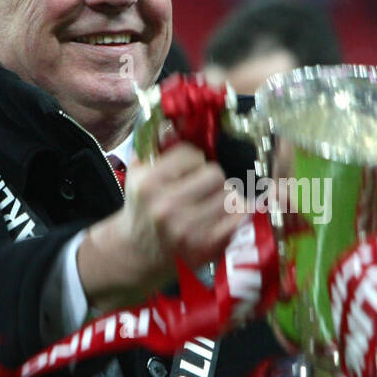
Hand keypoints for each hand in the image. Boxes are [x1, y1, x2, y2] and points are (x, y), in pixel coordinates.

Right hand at [78, 143, 243, 312]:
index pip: (193, 155)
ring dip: (223, 195)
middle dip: (211, 177)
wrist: (138, 252)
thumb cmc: (142, 206)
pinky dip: (233, 214)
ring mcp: (188, 230)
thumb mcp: (138, 172)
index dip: (193, 160)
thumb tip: (176, 125)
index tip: (187, 170)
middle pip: (216, 174)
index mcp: (149, 185)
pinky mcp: (206, 247)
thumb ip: (156, 145)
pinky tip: (219, 216)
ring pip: (230, 195)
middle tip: (202, 186)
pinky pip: (238, 218)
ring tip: (209, 201)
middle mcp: (167, 208)